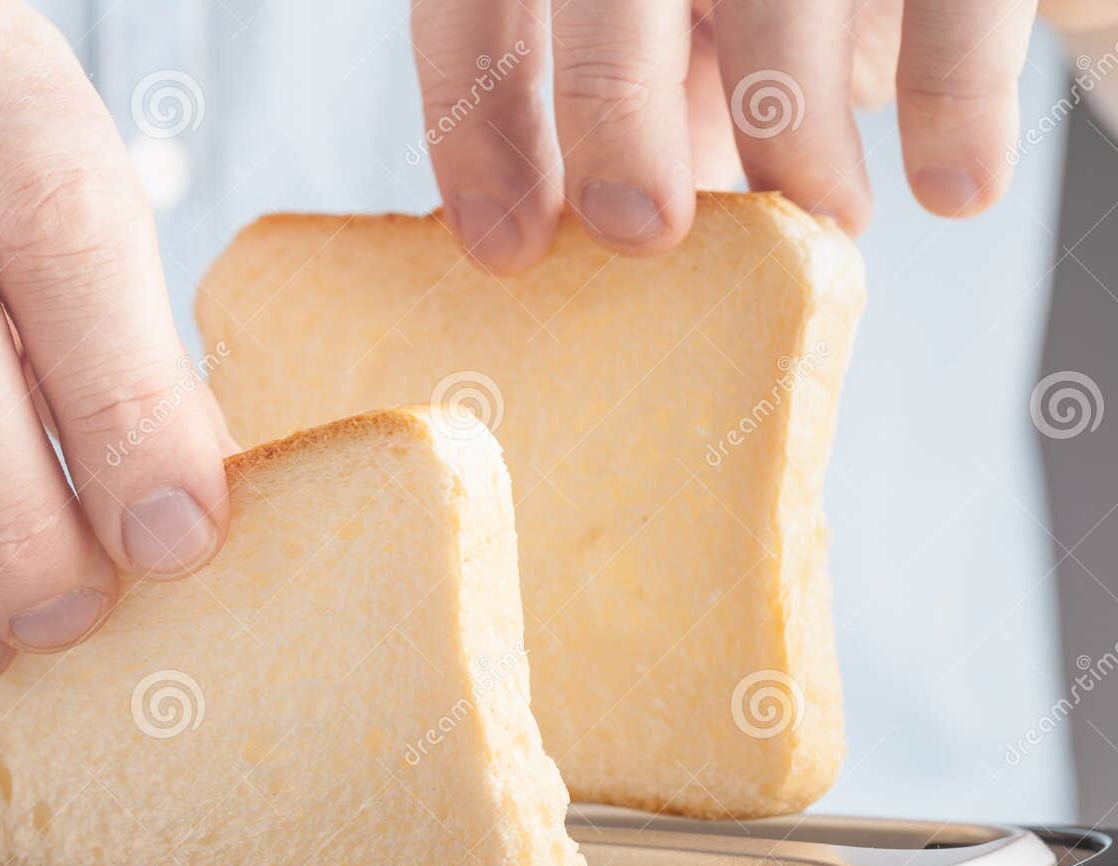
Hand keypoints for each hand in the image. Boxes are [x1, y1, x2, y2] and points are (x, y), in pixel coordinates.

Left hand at [412, 0, 1069, 266]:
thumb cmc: (775, 41)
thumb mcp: (678, 77)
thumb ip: (617, 138)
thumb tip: (552, 267)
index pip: (482, 4)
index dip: (481, 124)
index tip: (505, 251)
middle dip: (611, 106)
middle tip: (641, 231)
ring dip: (797, 126)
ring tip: (822, 226)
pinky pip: (958, 1)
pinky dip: (954, 98)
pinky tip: (954, 190)